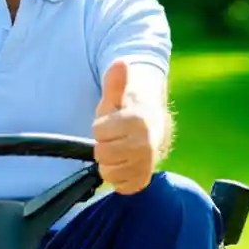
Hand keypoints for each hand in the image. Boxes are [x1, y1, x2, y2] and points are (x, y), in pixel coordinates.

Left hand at [92, 60, 155, 194]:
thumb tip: (120, 62)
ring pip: (108, 171)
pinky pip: (119, 186)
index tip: (112, 124)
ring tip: (119, 152)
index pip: (99, 131)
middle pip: (102, 153)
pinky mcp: (144, 181)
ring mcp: (146, 165)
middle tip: (115, 140)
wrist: (150, 133)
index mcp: (138, 121)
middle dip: (104, 145)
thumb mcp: (116, 98)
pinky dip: (118, 178)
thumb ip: (116, 82)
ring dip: (109, 163)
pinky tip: (124, 165)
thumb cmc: (126, 115)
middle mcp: (145, 144)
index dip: (101, 127)